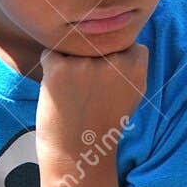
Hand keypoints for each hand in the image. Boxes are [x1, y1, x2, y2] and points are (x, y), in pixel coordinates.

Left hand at [35, 44, 148, 165]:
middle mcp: (115, 61)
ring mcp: (87, 63)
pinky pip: (50, 53)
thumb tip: (124, 33)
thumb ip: (132, 62)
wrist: (78, 153)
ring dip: (69, 61)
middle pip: (96, 40)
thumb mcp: (134, 92)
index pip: (122, 39)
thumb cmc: (104, 122)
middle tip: (88, 89)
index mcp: (136, 66)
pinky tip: (58, 90)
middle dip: (90, 56)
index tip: (108, 80)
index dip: (111, 56)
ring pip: (73, 45)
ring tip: (73, 91)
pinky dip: (50, 68)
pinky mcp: (60, 68)